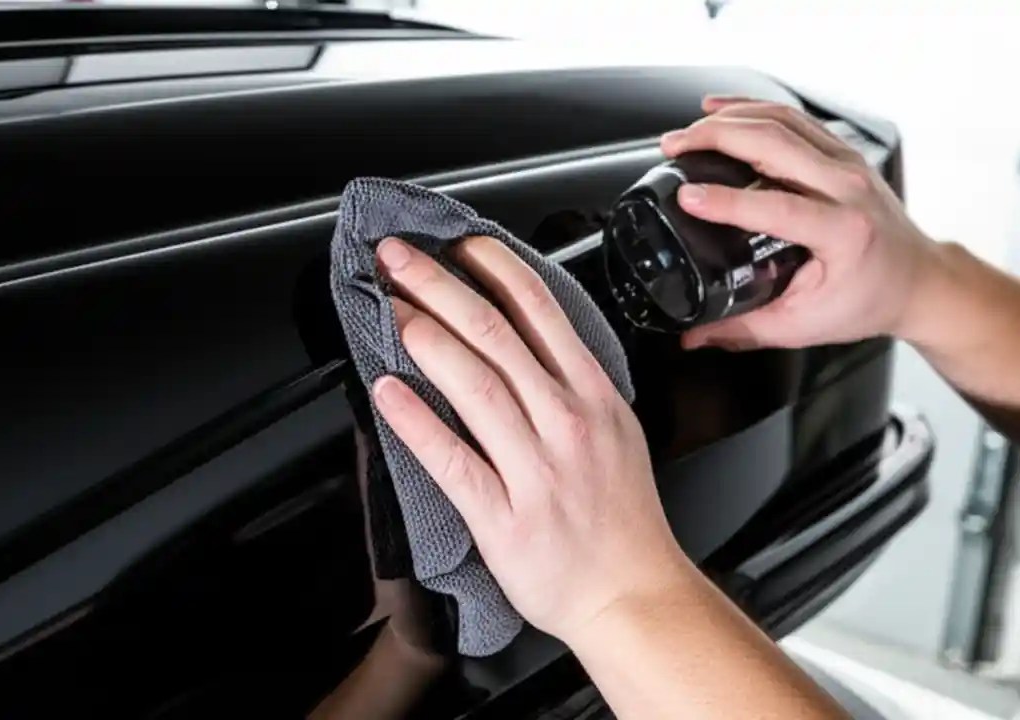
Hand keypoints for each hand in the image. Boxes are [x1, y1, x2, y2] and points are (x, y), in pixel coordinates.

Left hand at [370, 235, 691, 645]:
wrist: (632, 596)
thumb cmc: (621, 519)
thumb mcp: (615, 429)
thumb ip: (571, 383)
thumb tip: (521, 339)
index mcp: (593, 395)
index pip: (539, 309)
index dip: (491, 266)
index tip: (456, 244)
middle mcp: (567, 422)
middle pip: (495, 333)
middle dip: (439, 286)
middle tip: (399, 258)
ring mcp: (536, 469)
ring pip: (475, 383)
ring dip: (425, 337)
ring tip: (389, 308)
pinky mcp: (505, 517)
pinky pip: (452, 460)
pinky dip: (416, 420)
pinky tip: (387, 391)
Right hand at [661, 96, 942, 350]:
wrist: (917, 281)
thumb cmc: (870, 300)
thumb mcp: (804, 326)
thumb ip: (743, 330)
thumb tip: (694, 336)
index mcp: (843, 233)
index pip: (776, 207)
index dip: (726, 200)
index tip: (686, 197)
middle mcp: (848, 188)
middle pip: (776, 143)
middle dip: (716, 137)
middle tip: (675, 146)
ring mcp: (847, 164)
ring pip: (782, 121)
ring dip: (729, 117)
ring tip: (688, 129)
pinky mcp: (840, 153)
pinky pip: (793, 118)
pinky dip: (752, 109)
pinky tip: (721, 109)